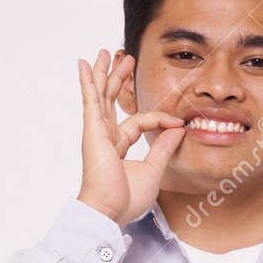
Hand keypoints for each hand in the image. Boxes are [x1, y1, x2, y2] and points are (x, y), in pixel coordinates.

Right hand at [75, 48, 185, 223]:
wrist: (109, 210)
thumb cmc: (126, 199)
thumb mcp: (154, 170)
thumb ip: (164, 148)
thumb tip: (178, 129)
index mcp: (119, 147)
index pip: (140, 122)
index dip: (160, 119)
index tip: (178, 122)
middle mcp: (106, 137)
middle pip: (112, 100)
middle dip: (118, 79)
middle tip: (125, 60)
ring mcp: (97, 132)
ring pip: (101, 94)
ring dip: (104, 72)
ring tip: (106, 52)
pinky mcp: (92, 129)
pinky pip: (91, 99)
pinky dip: (88, 81)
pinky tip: (84, 64)